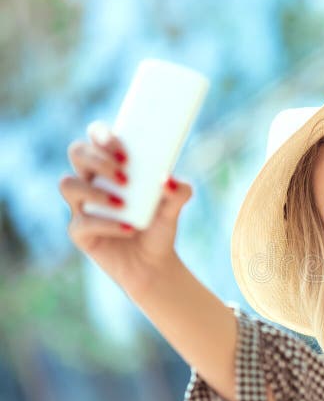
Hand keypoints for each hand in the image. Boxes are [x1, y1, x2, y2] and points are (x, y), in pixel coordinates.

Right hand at [59, 121, 192, 298]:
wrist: (153, 264)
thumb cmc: (158, 227)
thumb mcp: (175, 207)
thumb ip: (179, 191)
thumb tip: (168, 179)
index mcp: (111, 166)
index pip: (96, 137)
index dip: (104, 136)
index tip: (126, 152)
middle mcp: (91, 181)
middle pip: (77, 152)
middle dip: (98, 159)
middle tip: (125, 177)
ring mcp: (82, 206)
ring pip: (68, 184)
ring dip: (95, 191)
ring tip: (123, 204)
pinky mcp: (80, 232)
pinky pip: (82, 223)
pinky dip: (107, 224)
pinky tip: (129, 228)